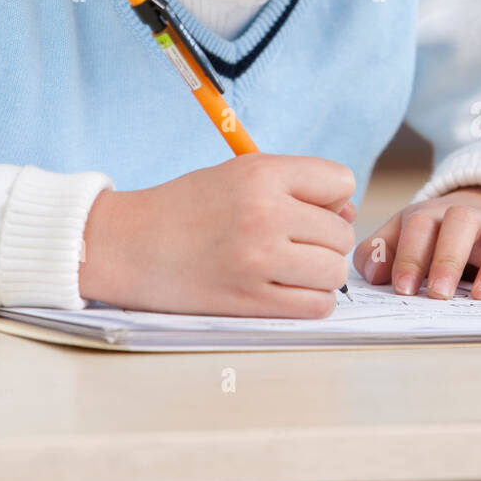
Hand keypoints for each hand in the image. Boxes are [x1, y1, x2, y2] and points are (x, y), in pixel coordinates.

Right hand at [79, 153, 356, 317]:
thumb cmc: (187, 206)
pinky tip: (285, 289)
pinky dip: (310, 301)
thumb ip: (294, 186)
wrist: (131, 245)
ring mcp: (259, 260)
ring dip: (321, 273)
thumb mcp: (238, 175)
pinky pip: (316, 306)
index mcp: (262, 173)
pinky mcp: (252, 301)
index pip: (341, 181)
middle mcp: (265, 213)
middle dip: (325, 240)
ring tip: (290, 267)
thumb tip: (348, 213)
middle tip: (293, 242)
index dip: (330, 197)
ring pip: (334, 272)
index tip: (307, 207)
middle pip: (341, 232)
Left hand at [352, 186, 480, 299]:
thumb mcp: (402, 240)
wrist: (479, 218)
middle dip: (448, 258)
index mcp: (432, 215)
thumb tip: (374, 274)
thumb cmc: (433, 239)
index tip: (402, 289)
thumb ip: (380, 254)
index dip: (409, 257)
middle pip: (460, 222)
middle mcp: (470, 217)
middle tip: (439, 293)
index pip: (418, 226)